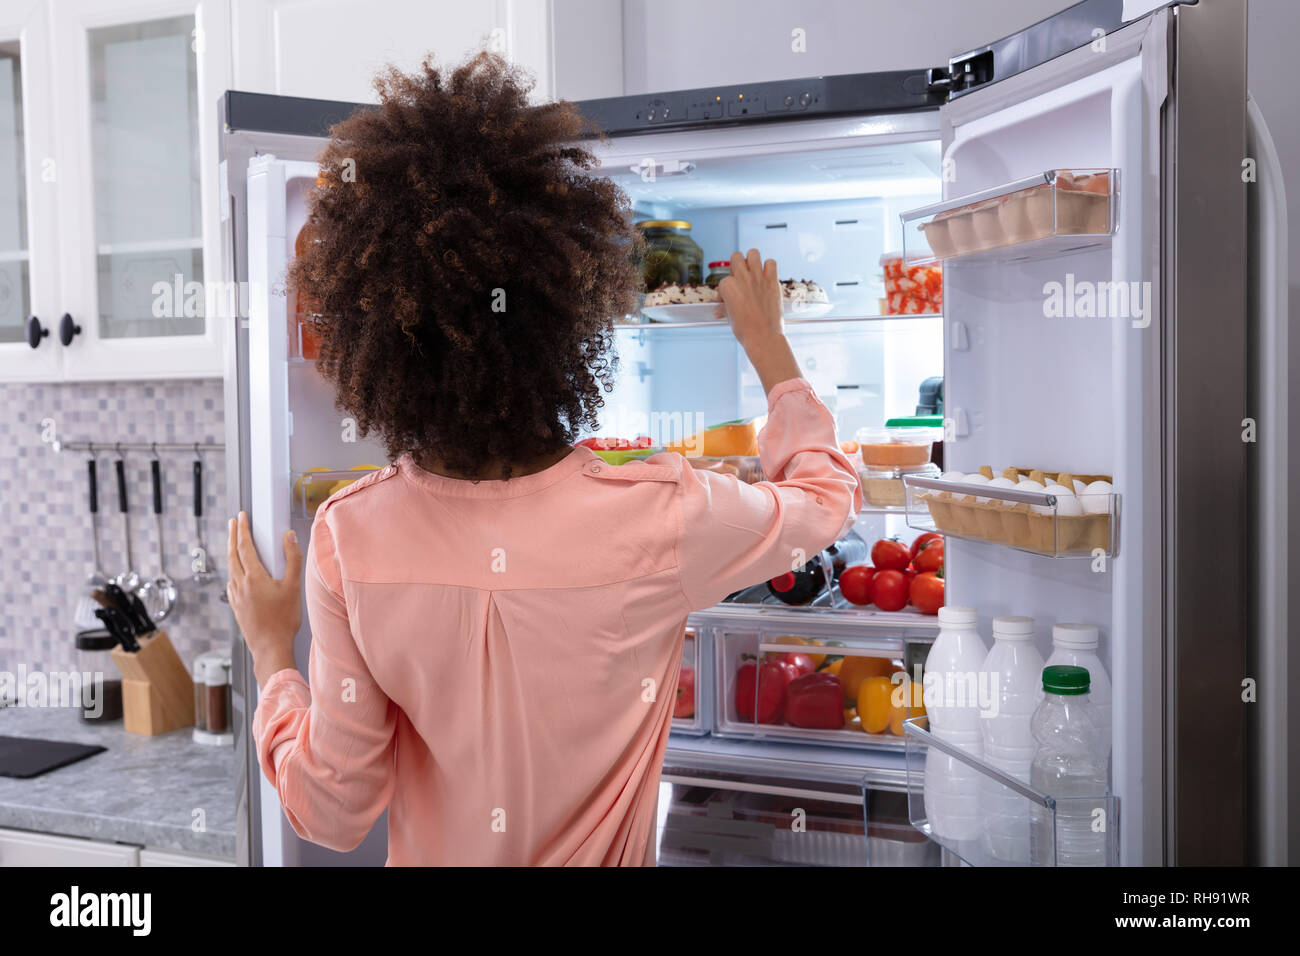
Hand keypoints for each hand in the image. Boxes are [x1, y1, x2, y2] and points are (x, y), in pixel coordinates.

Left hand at [227, 512, 302, 686]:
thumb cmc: (283, 620)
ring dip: (231, 552)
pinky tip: (237, 574)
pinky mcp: (236, 606)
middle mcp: (240, 584)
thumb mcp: (293, 586)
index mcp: (254, 577)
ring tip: (234, 543)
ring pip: (230, 568)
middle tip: (233, 523)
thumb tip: (288, 537)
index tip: (241, 516)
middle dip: (232, 536)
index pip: (244, 546)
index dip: (242, 529)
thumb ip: (292, 559)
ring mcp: (236, 596)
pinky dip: (233, 570)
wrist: (270, 647)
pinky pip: (231, 582)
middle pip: (232, 554)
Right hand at [715, 248, 781, 347]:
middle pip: (736, 257)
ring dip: (752, 259)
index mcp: (728, 286)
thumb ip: (725, 308)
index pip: (724, 280)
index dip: (726, 291)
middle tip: (740, 276)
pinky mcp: (772, 281)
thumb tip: (718, 311)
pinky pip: (771, 263)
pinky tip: (766, 275)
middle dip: (737, 265)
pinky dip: (769, 267)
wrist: (762, 337)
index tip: (730, 300)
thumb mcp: (729, 317)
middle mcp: (742, 278)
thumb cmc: (745, 330)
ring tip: (753, 270)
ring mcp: (758, 278)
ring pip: (753, 253)